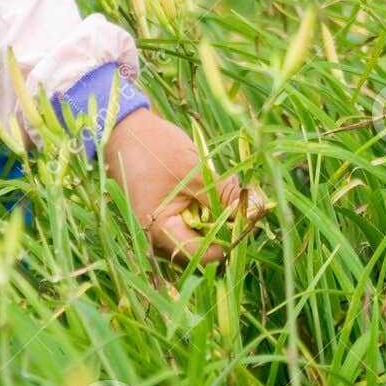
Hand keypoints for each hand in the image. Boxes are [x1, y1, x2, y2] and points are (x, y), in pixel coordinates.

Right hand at [103, 108, 267, 263]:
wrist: (125, 130)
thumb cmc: (155, 149)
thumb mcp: (195, 171)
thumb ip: (226, 195)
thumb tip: (259, 211)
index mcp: (159, 233)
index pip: (204, 255)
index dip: (232, 239)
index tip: (252, 215)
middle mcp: (159, 239)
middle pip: (206, 246)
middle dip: (230, 224)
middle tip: (249, 197)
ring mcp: (163, 229)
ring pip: (204, 232)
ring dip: (223, 214)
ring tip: (232, 188)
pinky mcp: (168, 217)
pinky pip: (197, 220)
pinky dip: (212, 207)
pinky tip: (218, 187)